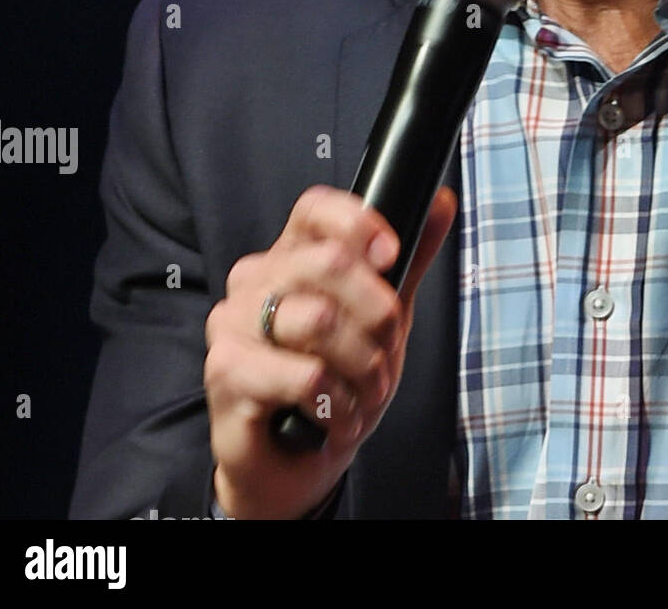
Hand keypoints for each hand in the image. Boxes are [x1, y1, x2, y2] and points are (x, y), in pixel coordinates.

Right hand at [204, 183, 456, 518]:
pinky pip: (305, 374)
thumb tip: (441, 202)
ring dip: (362, 366)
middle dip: (379, 314)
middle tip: (385, 349)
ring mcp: (233, 322)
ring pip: (320, 319)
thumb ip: (410, 259)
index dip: (359, 224)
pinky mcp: (226, 370)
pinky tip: (334, 417)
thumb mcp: (386, 317)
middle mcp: (255, 280)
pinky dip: (336, 403)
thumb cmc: (337, 383)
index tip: (391, 255)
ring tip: (363, 390)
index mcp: (291, 255)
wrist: (295, 466)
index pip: (315, 209)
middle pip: (329, 261)